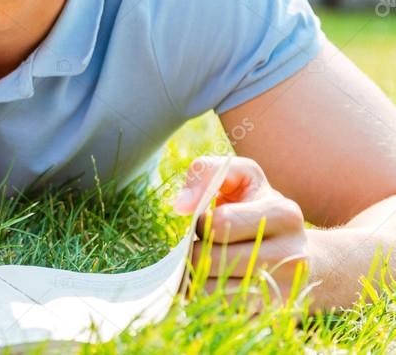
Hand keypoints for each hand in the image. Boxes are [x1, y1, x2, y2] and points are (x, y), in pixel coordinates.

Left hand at [173, 156, 312, 308]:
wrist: (307, 258)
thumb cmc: (260, 208)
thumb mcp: (241, 177)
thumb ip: (206, 171)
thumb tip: (181, 205)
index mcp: (285, 215)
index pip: (219, 224)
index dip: (201, 224)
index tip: (207, 223)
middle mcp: (293, 256)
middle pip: (212, 261)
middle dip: (193, 254)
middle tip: (199, 249)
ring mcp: (286, 292)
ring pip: (213, 294)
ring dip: (195, 282)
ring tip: (202, 269)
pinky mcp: (273, 317)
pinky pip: (222, 316)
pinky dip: (207, 305)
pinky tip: (213, 290)